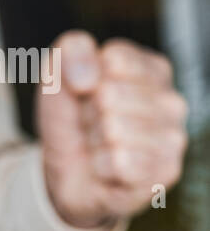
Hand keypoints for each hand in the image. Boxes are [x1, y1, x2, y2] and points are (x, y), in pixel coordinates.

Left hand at [39, 32, 187, 228]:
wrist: (69, 177)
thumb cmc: (72, 124)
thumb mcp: (57, 81)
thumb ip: (70, 53)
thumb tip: (89, 78)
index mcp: (152, 70)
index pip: (113, 59)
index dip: (84, 80)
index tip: (86, 96)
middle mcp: (171, 101)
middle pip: (110, 93)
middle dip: (87, 114)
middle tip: (91, 128)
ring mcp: (173, 137)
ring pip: (114, 128)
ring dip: (93, 142)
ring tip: (100, 147)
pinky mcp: (165, 171)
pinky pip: (120, 161)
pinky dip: (100, 167)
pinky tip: (107, 169)